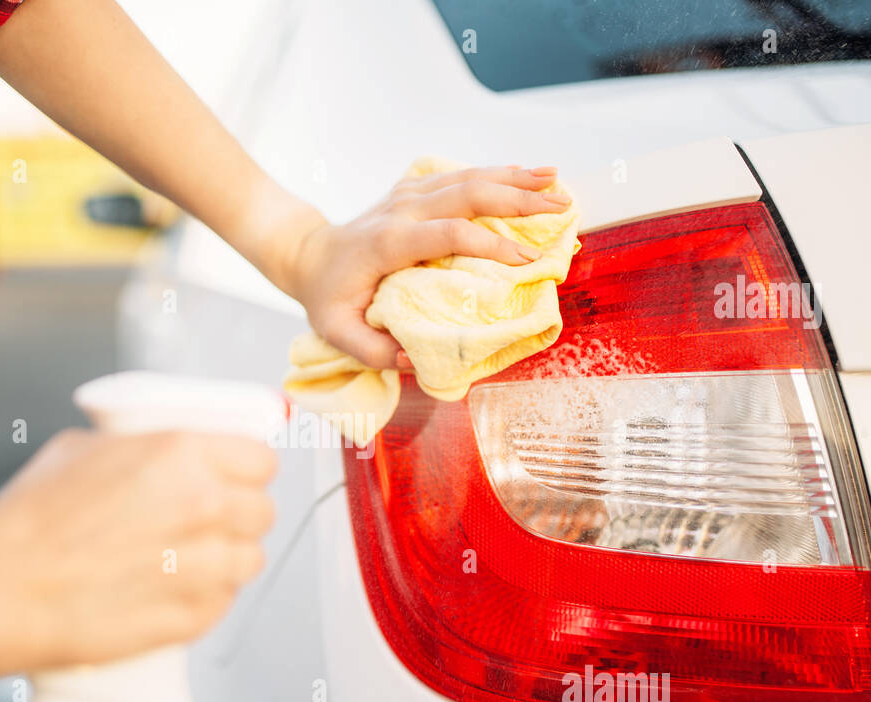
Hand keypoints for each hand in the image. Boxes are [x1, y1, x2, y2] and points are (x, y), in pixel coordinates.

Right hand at [0, 429, 276, 667]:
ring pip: (250, 559)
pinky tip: (168, 589)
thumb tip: (159, 452)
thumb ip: (140, 449)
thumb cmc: (30, 521)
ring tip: (186, 560)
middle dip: (238, 515)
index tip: (236, 478)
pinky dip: (204, 597)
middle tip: (205, 521)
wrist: (2, 587)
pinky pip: (223, 601)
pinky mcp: (193, 615)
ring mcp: (204, 565)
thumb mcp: (83, 449)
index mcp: (182, 453)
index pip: (261, 459)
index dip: (247, 470)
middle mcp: (204, 504)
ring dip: (226, 558)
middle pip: (261, 510)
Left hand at [283, 165, 570, 368]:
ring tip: (557, 182)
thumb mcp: (338, 334)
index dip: (489, 244)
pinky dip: (498, 174)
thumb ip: (374, 351)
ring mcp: (409, 195)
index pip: (446, 234)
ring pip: (468, 178)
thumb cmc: (328, 298)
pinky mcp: (415, 190)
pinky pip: (462, 177)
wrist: (309, 255)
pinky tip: (529, 174)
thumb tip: (416, 359)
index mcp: (388, 243)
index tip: (527, 261)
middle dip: (517, 200)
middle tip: (561, 208)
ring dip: (515, 179)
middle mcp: (401, 211)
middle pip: (466, 194)